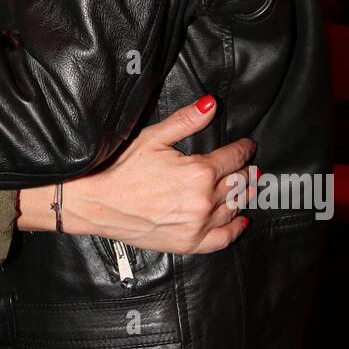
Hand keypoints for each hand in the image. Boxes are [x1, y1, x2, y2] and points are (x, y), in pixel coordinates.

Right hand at [16, 96, 255, 254]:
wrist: (98, 204)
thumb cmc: (122, 169)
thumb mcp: (153, 138)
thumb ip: (186, 121)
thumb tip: (211, 105)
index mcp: (199, 172)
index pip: (234, 158)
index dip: (244, 149)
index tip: (247, 145)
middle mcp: (204, 200)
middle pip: (238, 183)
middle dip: (246, 171)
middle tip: (250, 166)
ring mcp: (198, 225)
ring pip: (235, 208)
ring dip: (245, 196)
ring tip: (250, 187)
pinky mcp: (190, 243)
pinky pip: (224, 238)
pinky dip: (236, 229)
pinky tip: (241, 221)